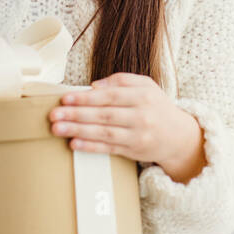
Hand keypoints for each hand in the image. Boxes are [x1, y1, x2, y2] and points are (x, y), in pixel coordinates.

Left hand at [48, 72, 206, 180]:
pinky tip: (74, 144)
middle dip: (76, 114)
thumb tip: (94, 86)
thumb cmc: (156, 107)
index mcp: (143, 96)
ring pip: (104, 133)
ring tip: (57, 129)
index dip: (86, 97)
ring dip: (78, 131)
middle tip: (54, 115)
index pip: (110, 96)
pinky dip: (90, 146)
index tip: (65, 98)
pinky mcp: (134, 151)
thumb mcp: (146, 86)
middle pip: (104, 115)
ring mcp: (138, 136)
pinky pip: (109, 148)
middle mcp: (141, 116)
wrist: (178, 136)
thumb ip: (121, 81)